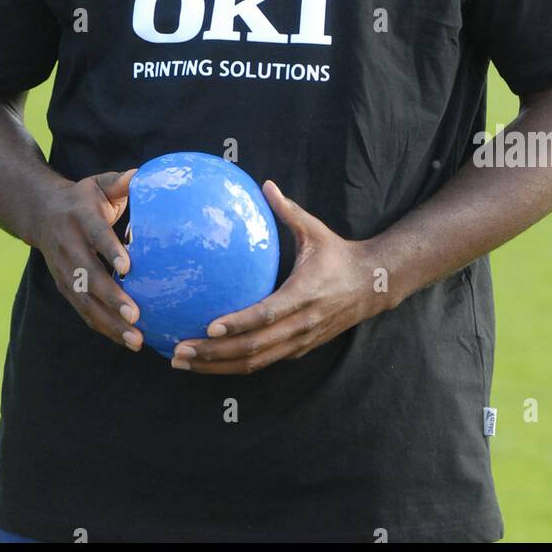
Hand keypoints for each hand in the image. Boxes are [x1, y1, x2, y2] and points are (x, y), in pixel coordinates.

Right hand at [36, 167, 144, 352]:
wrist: (41, 213)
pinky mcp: (65, 287)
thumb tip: (144, 174)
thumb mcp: (98, 183)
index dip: (109, 251)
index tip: (127, 268)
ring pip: (85, 301)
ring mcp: (64, 271)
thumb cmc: (83, 198)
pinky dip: (104, 328)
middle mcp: (69, 247)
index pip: (95, 236)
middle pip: (88, 276)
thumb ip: (121, 182)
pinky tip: (127, 340)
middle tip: (134, 314)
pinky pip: (84, 311)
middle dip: (110, 297)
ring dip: (109, 322)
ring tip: (135, 338)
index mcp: (80, 217)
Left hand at [169, 181, 385, 374]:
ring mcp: (300, 341)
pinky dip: (234, 366)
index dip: (238, 324)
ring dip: (218, 366)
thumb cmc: (338, 254)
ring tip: (184, 362)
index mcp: (303, 294)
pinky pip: (263, 363)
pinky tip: (208, 364)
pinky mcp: (299, 349)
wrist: (372, 285)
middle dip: (214, 354)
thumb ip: (289, 211)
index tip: (209, 327)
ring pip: (255, 362)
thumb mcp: (316, 231)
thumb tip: (265, 184)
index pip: (266, 315)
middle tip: (179, 351)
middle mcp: (301, 324)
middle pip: (253, 348)